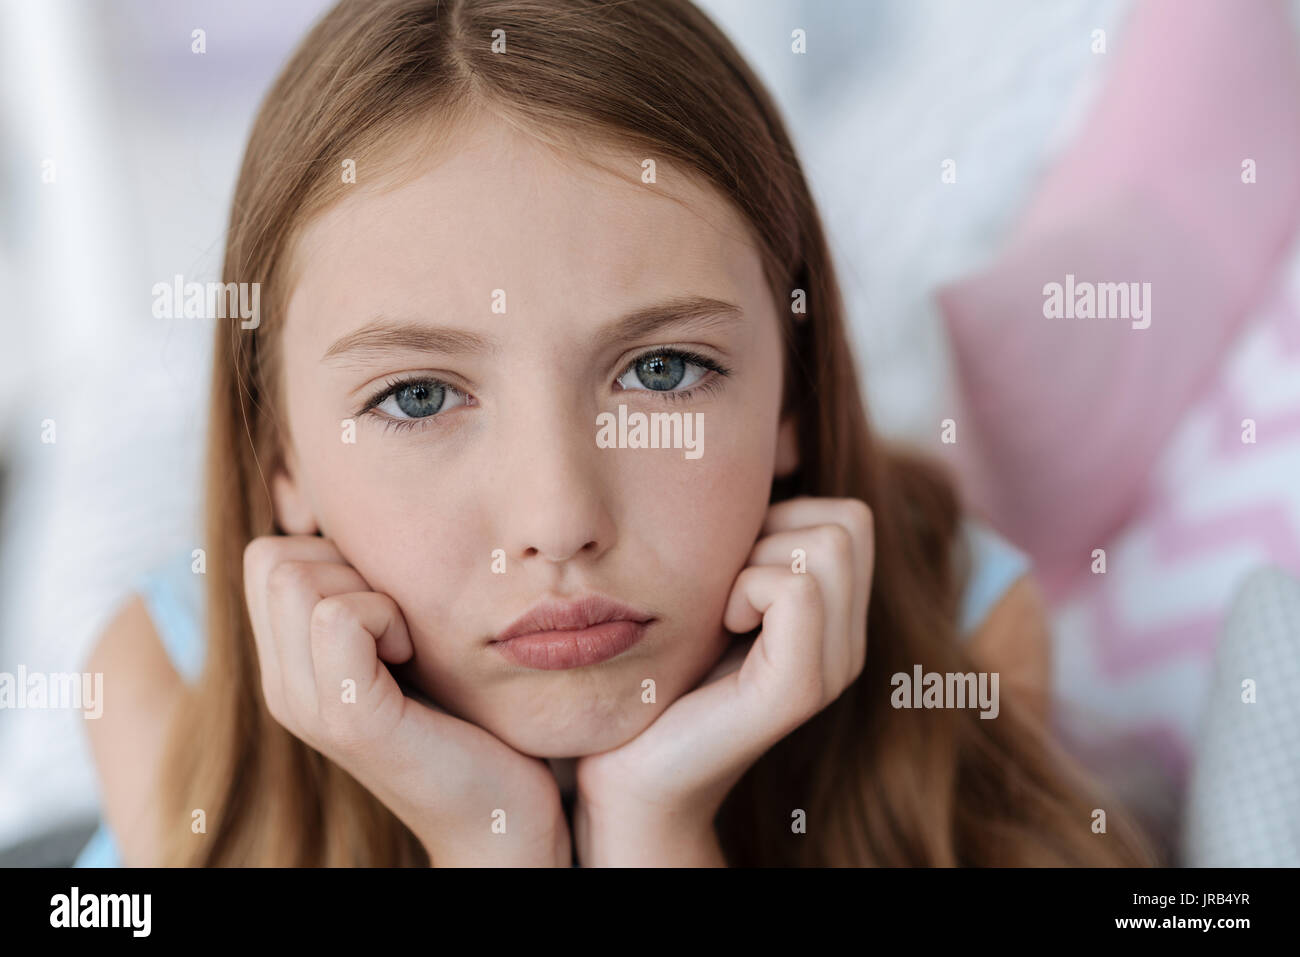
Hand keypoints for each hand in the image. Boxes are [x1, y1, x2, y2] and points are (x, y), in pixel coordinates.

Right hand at [244, 534, 570, 866]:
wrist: (500, 820)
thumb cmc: (468, 722)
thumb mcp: (407, 645)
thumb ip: (371, 594)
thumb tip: (360, 522)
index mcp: (288, 666)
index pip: (268, 555)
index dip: (332, 554)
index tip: (388, 601)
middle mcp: (282, 686)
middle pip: (272, 558)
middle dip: (346, 565)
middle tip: (399, 620)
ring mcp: (307, 706)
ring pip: (297, 578)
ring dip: (369, 590)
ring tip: (405, 642)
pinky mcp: (349, 720)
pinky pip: (340, 617)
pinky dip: (386, 617)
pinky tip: (412, 658)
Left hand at [572, 497, 872, 865]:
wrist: (629, 773)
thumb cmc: (659, 676)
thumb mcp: (714, 594)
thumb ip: (749, 546)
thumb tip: (759, 469)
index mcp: (836, 621)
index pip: (850, 517)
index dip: (785, 516)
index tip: (732, 564)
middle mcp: (848, 645)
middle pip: (849, 522)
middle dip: (775, 531)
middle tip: (727, 584)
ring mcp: (831, 669)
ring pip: (828, 546)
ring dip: (756, 559)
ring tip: (723, 609)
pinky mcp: (797, 689)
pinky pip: (795, 589)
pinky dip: (746, 588)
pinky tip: (721, 625)